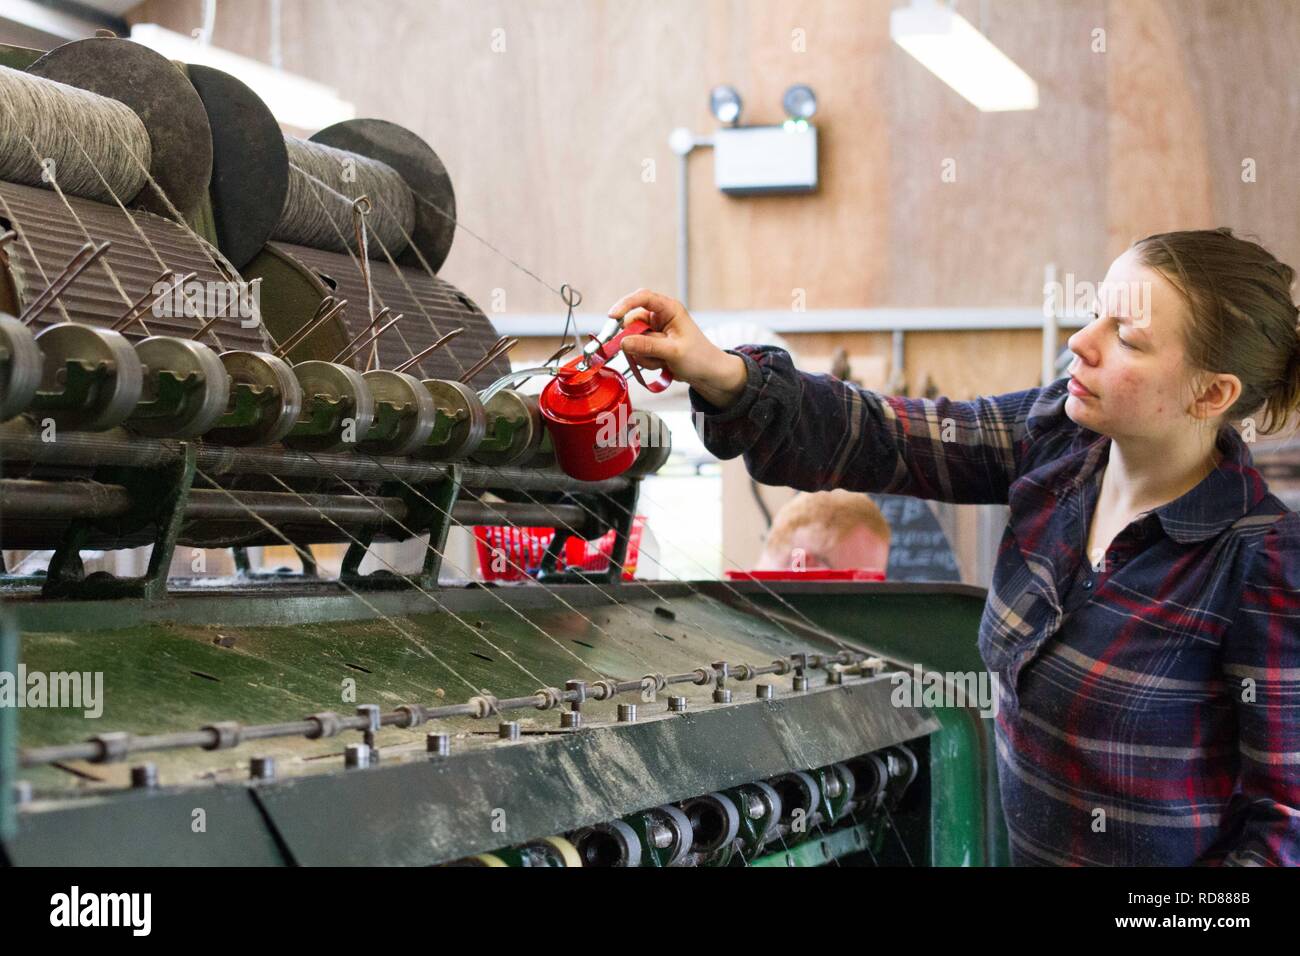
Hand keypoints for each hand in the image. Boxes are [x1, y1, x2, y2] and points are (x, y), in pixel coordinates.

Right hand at [605, 289, 747, 408]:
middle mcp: (660, 317)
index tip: (612, 316)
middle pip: (632, 322)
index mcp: (669, 309)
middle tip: (645, 353)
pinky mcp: (651, 345)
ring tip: (662, 361)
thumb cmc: (700, 357)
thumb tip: (623, 342)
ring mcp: (654, 332)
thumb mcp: (674, 351)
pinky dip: (645, 361)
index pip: (643, 297)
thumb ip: (648, 346)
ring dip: (642, 354)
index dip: (625, 304)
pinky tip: (661, 364)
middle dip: (634, 340)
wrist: (707, 374)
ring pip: (632, 340)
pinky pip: (636, 351)